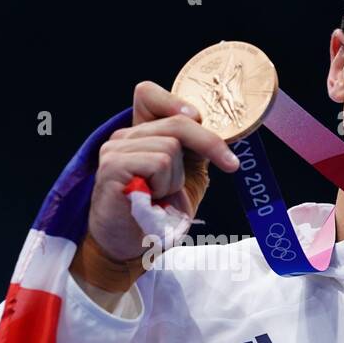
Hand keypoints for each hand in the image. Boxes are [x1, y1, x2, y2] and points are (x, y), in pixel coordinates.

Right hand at [73, 81, 240, 290]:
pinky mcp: (113, 165)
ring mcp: (115, 148)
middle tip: (230, 164)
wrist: (129, 248)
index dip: (175, 101)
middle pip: (177, 120)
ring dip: (176, 178)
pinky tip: (150, 199)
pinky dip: (164, 184)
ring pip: (171, 144)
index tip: (199, 119)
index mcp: (139, 134)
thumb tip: (218, 129)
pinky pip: (159, 161)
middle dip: (209, 143)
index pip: (147, 94)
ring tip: (160, 197)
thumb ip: (194, 151)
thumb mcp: (184, 178)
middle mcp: (124, 136)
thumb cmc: (155, 215)